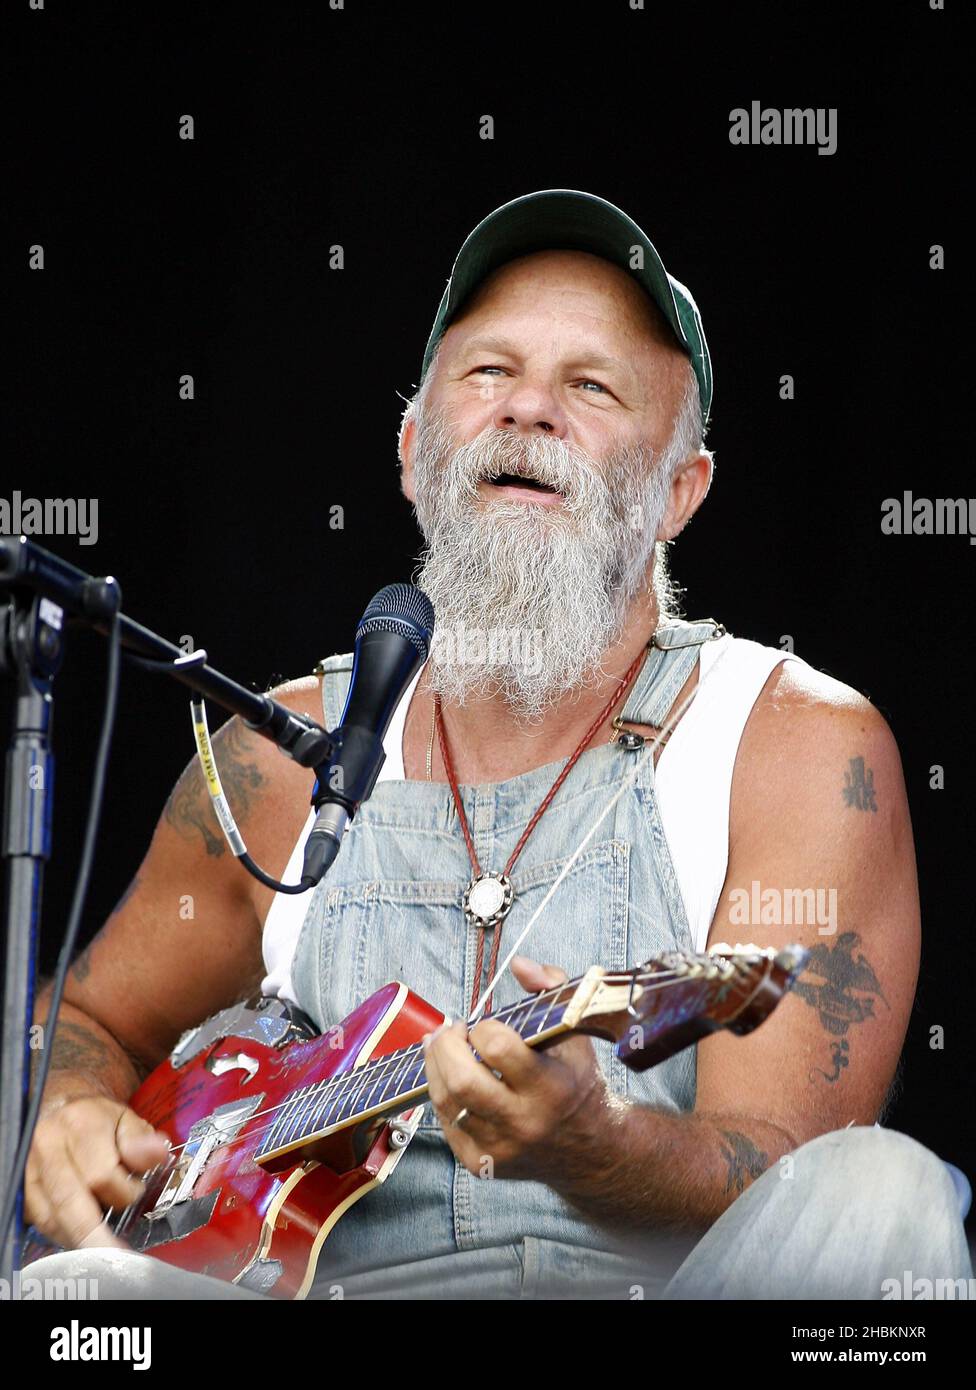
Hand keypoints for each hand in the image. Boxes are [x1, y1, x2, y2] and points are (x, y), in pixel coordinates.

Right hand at [25, 1096, 171, 1250]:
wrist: (58, 1109)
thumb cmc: (96, 1120)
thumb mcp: (126, 1119)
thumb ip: (142, 1140)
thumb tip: (158, 1154)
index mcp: (80, 1124)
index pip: (101, 1174)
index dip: (123, 1191)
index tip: (135, 1191)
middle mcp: (48, 1145)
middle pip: (70, 1201)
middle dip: (95, 1234)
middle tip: (116, 1254)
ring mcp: (29, 1169)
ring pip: (52, 1217)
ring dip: (79, 1234)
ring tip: (101, 1241)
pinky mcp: (21, 1188)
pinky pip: (40, 1222)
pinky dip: (62, 1233)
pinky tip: (79, 1235)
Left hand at [422, 955, 611, 1181]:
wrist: (591, 1149)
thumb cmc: (577, 1081)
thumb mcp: (575, 1032)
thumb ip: (550, 988)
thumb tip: (519, 963)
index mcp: (550, 1086)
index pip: (497, 1048)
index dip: (482, 1027)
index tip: (484, 1024)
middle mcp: (525, 1121)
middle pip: (462, 1081)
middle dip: (445, 1046)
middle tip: (450, 1031)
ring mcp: (500, 1147)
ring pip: (447, 1102)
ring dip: (434, 1066)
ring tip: (440, 1046)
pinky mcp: (482, 1164)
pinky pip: (446, 1124)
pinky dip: (441, 1095)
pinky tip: (447, 1077)